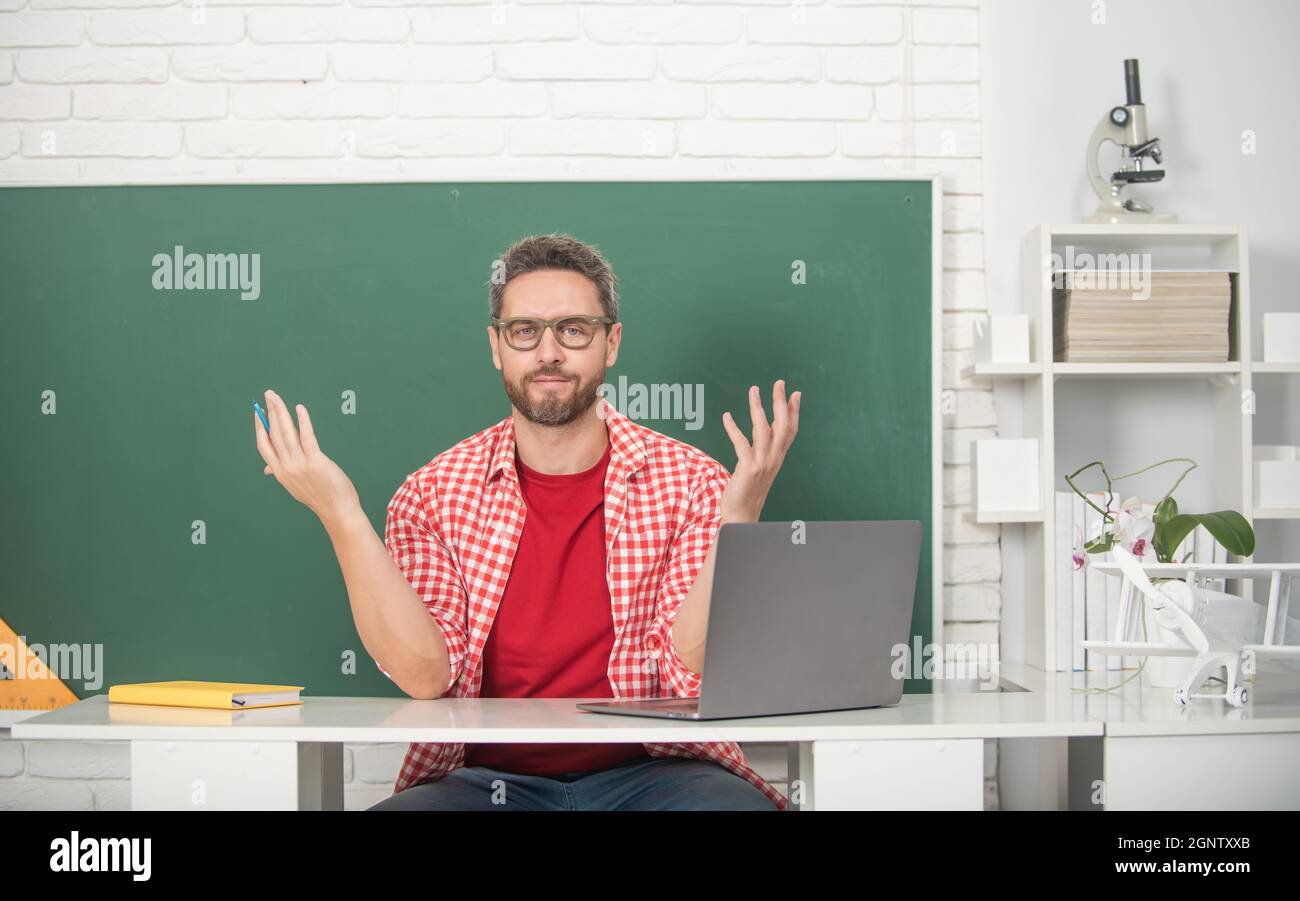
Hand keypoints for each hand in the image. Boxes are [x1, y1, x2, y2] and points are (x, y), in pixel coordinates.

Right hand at [254, 388, 360, 529]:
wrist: (337, 510)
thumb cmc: (318, 495)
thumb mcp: (295, 486)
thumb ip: (281, 473)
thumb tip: (267, 469)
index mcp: (279, 472)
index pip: (264, 445)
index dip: (260, 427)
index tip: (259, 412)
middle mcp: (286, 467)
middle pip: (274, 434)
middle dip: (269, 412)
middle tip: (268, 395)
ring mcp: (300, 464)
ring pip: (286, 433)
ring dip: (281, 412)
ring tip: (276, 397)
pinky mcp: (315, 461)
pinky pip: (307, 437)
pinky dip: (303, 421)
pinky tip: (300, 409)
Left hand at [719, 380, 800, 523]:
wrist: (742, 515)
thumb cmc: (749, 490)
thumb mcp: (760, 466)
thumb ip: (763, 448)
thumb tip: (764, 427)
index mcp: (778, 458)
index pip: (790, 431)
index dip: (794, 412)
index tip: (795, 393)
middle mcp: (774, 459)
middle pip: (781, 426)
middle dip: (780, 403)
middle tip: (779, 383)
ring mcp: (763, 463)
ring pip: (763, 430)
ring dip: (758, 408)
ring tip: (754, 390)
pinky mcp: (748, 468)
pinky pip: (741, 443)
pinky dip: (733, 428)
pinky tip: (727, 416)